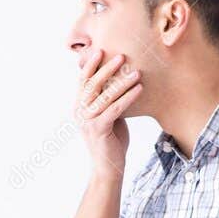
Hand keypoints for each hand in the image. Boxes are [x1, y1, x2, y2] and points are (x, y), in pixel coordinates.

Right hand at [74, 47, 142, 175]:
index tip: (101, 50)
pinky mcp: (99, 129)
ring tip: (137, 72)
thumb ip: (107, 100)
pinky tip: (139, 89)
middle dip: (107, 68)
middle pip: (92, 84)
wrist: (108, 167)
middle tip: (122, 56)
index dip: (91, 65)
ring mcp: (87, 121)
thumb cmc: (110, 140)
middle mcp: (80, 113)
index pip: (83, 81)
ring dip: (122, 82)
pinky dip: (128, 98)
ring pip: (106, 96)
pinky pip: (115, 109)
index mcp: (79, 107)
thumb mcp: (107, 115)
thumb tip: (117, 80)